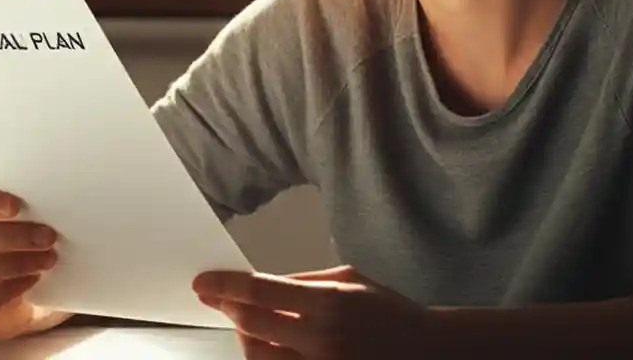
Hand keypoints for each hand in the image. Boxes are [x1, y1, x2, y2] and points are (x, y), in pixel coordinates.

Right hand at [0, 188, 70, 339]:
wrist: (32, 303)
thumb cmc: (22, 256)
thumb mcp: (22, 229)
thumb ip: (22, 214)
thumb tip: (43, 203)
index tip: (15, 206)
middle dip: (10, 235)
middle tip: (46, 236)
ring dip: (15, 263)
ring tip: (45, 260)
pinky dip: (7, 290)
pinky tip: (30, 281)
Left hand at [193, 265, 436, 358]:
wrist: (430, 353)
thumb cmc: (390, 313)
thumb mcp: (350, 280)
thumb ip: (304, 281)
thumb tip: (260, 283)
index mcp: (329, 304)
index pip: (259, 292)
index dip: (224, 286)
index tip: (202, 282)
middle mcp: (322, 341)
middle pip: (251, 326)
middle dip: (228, 310)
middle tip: (217, 298)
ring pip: (258, 357)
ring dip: (245, 338)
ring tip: (247, 323)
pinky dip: (266, 357)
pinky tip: (267, 343)